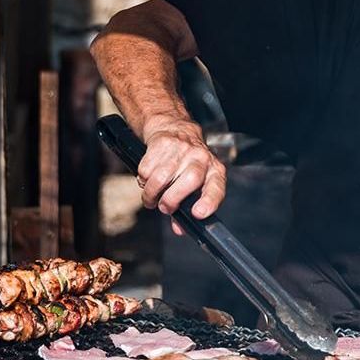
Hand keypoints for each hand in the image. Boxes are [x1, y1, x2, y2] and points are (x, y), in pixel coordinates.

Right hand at [137, 119, 227, 235]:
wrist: (175, 129)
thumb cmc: (187, 163)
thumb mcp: (195, 184)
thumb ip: (187, 207)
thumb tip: (179, 229)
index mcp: (214, 171)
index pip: (216, 187)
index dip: (208, 202)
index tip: (197, 213)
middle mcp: (201, 158)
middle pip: (189, 181)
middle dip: (171, 200)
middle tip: (164, 207)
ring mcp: (182, 149)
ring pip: (161, 178)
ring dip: (151, 194)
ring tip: (152, 196)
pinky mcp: (163, 143)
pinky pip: (146, 170)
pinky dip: (142, 180)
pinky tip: (148, 178)